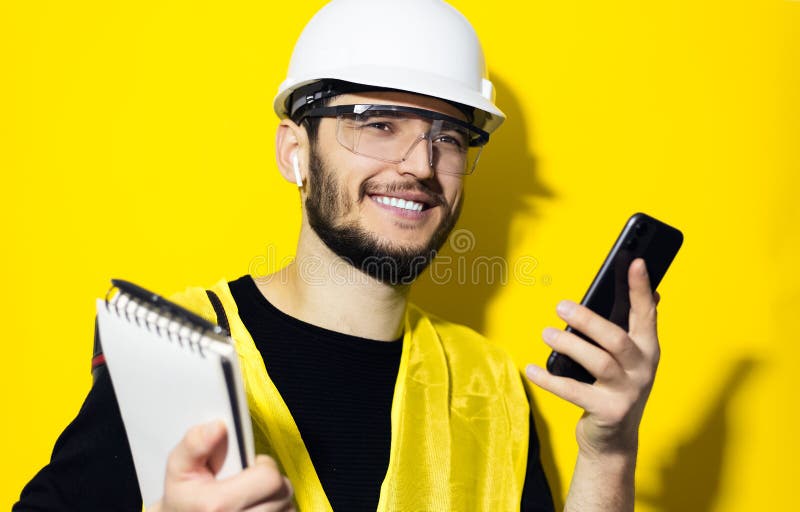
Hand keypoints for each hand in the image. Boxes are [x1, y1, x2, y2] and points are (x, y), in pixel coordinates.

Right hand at [148, 420, 294, 511]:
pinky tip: (258, 507)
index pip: (270, 478)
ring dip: (275, 498)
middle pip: (283, 492)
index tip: (250, 467)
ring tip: (253, 496)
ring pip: (287, 507)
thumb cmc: (184, 498)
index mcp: (218, 505)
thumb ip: (195, 443)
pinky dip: (278, 510)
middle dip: (271, 481)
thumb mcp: (179, 467)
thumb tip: (218, 427)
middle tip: (251, 481)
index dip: (263, 466)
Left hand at [526, 258, 660, 455]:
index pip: (646, 314)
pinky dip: (550, 379)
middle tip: (560, 305)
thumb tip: (627, 293)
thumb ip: (625, 330)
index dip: (641, 288)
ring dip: (569, 345)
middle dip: (588, 319)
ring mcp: (628, 392)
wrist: (614, 441)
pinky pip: (574, 392)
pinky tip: (532, 369)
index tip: (636, 262)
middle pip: (616, 338)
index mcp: (648, 350)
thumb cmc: (614, 388)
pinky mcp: (609, 412)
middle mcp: (643, 369)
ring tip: (546, 333)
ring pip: (599, 362)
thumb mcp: (626, 360)